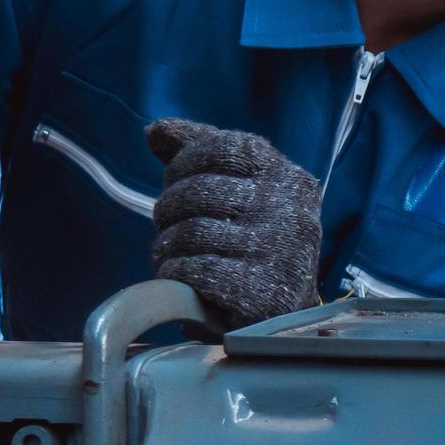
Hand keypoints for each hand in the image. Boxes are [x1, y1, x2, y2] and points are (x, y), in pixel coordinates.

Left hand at [147, 120, 322, 329]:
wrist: (286, 314)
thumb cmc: (255, 244)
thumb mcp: (243, 192)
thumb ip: (205, 155)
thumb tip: (155, 131)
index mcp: (289, 178)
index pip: (226, 147)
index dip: (186, 160)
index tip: (173, 178)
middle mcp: (290, 211)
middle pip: (201, 190)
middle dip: (169, 207)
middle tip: (166, 223)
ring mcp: (278, 253)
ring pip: (192, 233)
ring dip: (168, 245)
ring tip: (170, 254)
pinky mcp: (261, 292)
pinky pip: (196, 270)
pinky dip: (175, 273)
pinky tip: (179, 276)